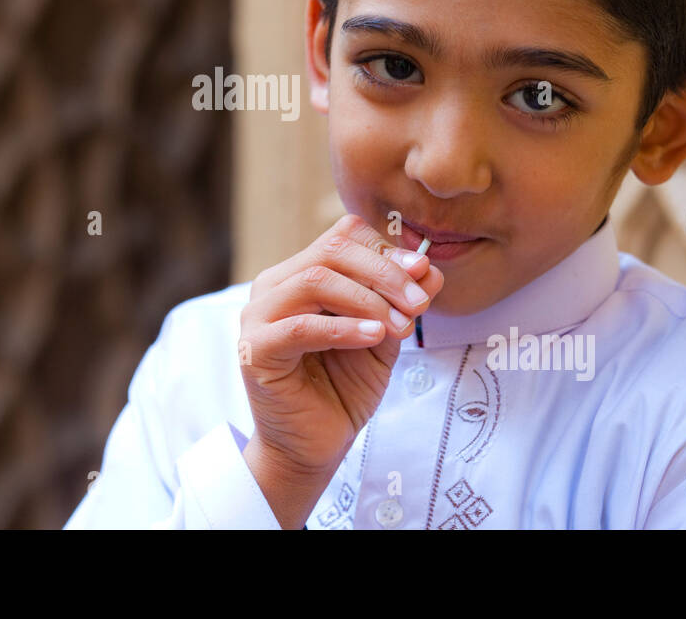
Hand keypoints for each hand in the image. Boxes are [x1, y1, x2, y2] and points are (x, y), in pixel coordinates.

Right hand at [238, 213, 442, 525]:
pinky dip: (343, 327)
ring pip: (316, 281)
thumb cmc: (342, 388)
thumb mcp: (382, 336)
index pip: (342, 238)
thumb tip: (430, 268)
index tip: (422, 274)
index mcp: (300, 274)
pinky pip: (301, 327)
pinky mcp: (255, 350)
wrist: (314, 445)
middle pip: (332, 252)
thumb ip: (400, 301)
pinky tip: (373, 336)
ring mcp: (259, 316)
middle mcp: (274, 287)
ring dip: (368, 300)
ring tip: (399, 325)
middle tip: (418, 302)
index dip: (385, 250)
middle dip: (384, 273)